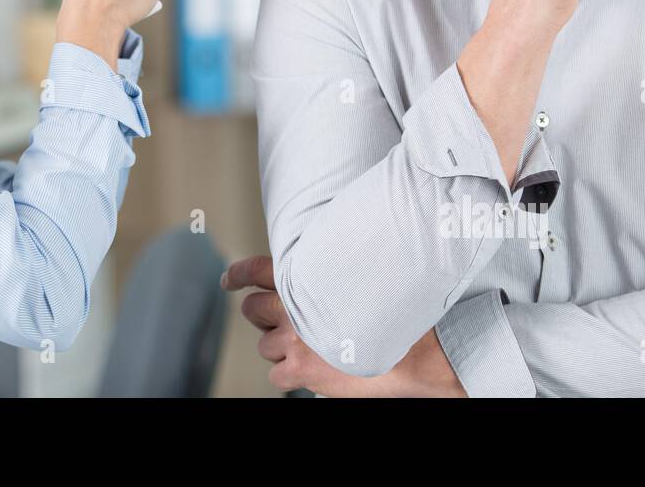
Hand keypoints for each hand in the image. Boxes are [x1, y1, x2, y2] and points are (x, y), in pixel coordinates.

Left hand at [220, 255, 466, 396]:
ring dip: (277, 346)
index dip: (238, 274)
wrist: (416, 351)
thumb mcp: (360, 281)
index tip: (229, 278)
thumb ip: (330, 279)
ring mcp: (294, 340)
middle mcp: (296, 306)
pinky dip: (287, 375)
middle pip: (253, 309)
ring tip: (303, 348)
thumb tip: (316, 283)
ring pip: (264, 345)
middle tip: (276, 320)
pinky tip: (306, 371)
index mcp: (308, 279)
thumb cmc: (395, 315)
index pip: (257, 269)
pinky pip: (276, 375)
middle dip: (261, 315)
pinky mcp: (300, 370)